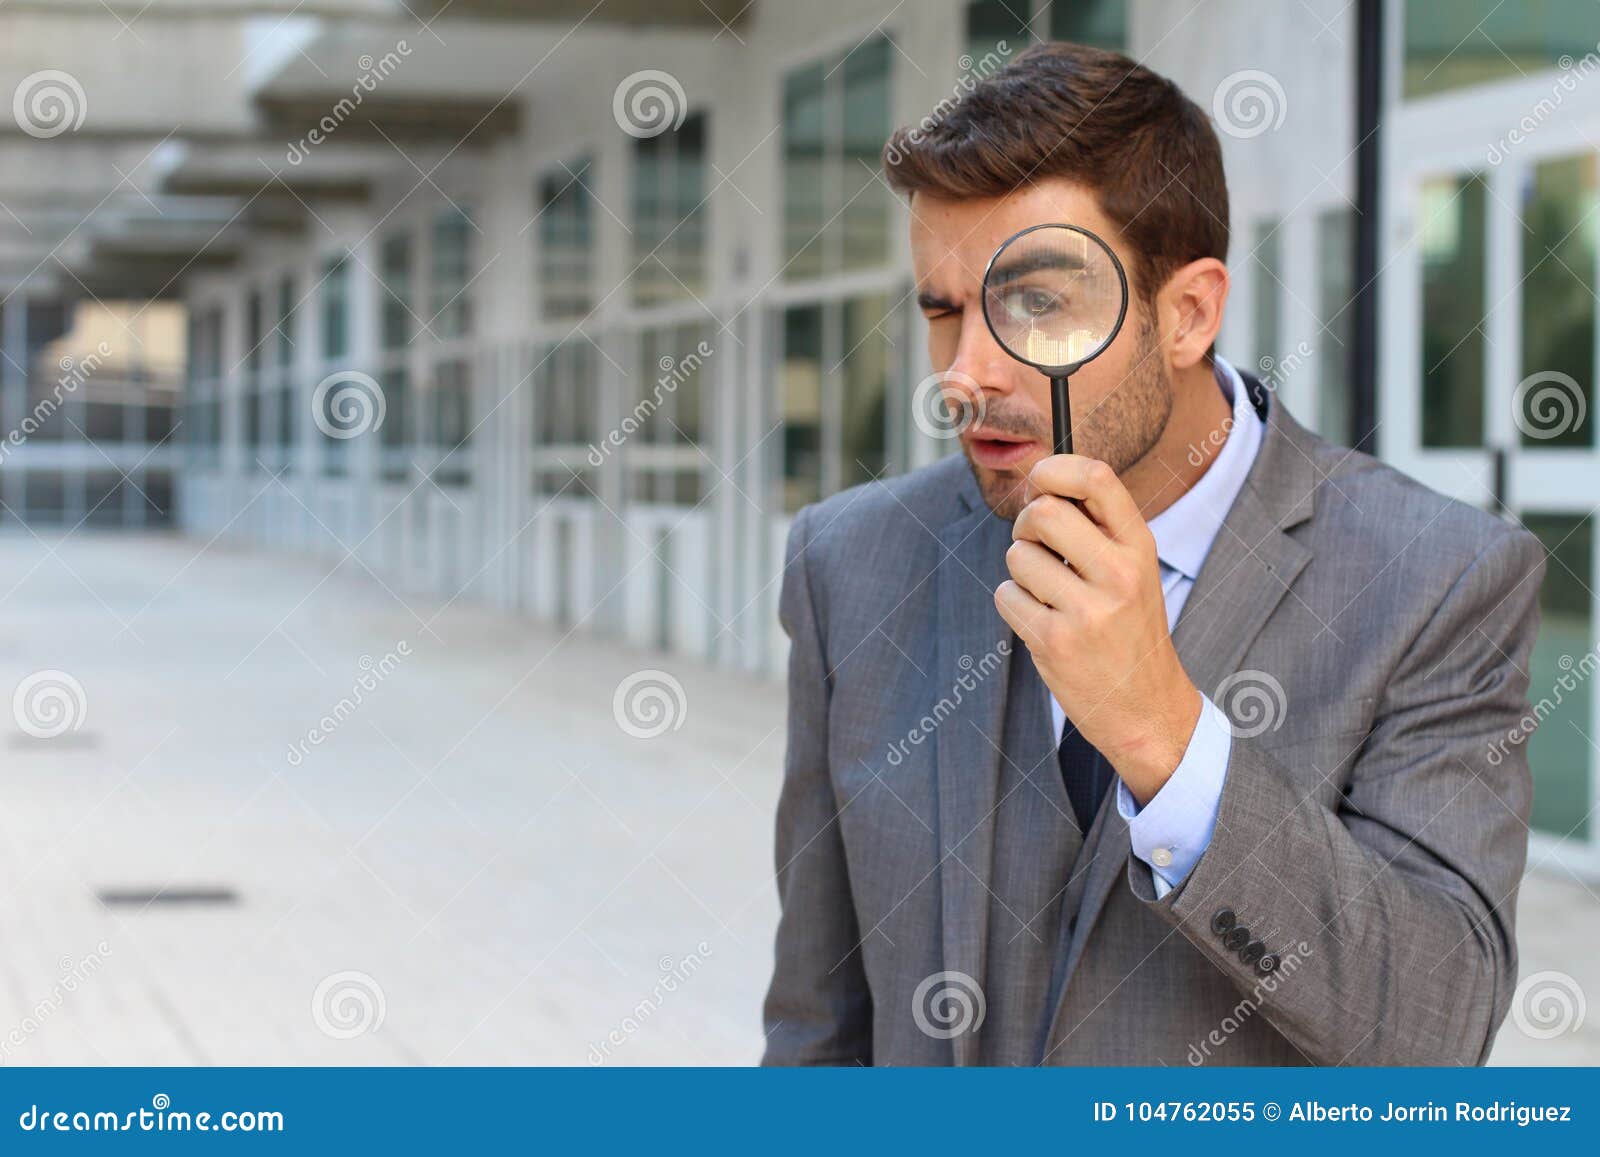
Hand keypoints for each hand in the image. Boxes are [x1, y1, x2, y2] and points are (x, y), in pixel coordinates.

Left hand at [994, 455, 1201, 804]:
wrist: (1147, 708)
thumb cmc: (1129, 631)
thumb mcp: (1134, 572)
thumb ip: (1097, 529)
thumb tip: (1037, 486)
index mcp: (1140, 548)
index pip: (1097, 478)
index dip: (1055, 467)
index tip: (1039, 479)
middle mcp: (1119, 574)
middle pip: (1043, 512)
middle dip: (1025, 524)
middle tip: (1034, 543)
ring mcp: (1087, 610)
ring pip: (1018, 555)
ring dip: (1020, 571)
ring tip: (1048, 594)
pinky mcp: (1055, 642)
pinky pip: (1007, 596)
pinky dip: (1014, 604)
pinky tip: (1041, 622)